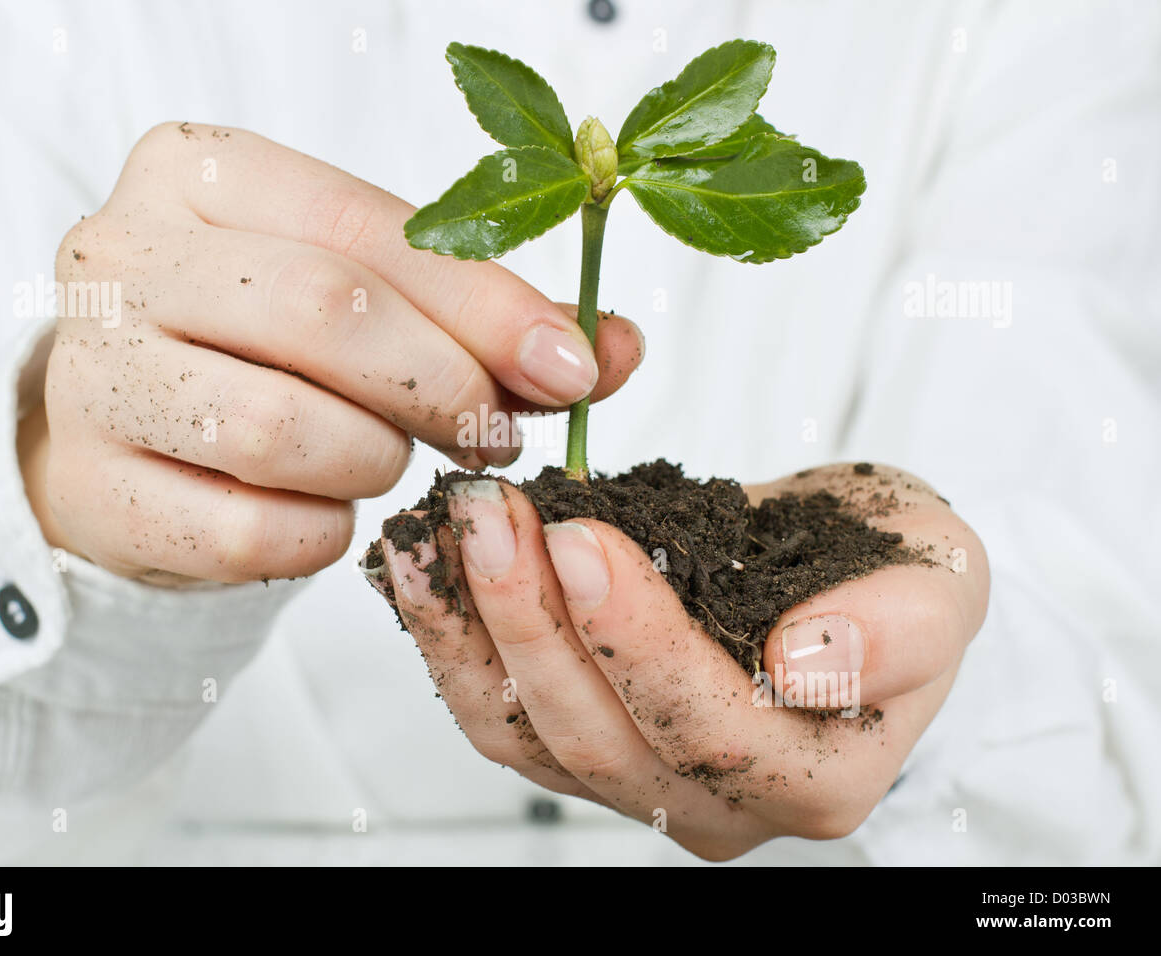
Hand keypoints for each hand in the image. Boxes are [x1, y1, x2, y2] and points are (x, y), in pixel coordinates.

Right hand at [29, 122, 642, 583]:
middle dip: (441, 387)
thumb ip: (481, 316)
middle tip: (492, 434)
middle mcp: (124, 257)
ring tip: (387, 461)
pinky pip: (245, 532)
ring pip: (277, 429)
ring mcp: (93, 375)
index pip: (364, 226)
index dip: (485, 304)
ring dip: (373, 462)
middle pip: (321, 313)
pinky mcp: (93, 489)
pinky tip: (326, 514)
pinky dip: (317, 536)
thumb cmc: (260, 347)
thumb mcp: (364, 299)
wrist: (128, 429)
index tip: (569, 367)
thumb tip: (611, 348)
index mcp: (199, 175)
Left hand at [374, 464, 988, 859]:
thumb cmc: (892, 576)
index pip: (713, 731)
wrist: (840, 579)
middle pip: (601, 738)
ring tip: (443, 532)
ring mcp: (639, 784)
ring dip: (476, 629)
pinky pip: (498, 712)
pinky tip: (422, 566)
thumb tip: (809, 658)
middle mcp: (719, 806)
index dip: (640, 642)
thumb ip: (903, 626)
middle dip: (533, 621)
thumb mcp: (939, 577)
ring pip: (530, 735)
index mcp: (815, 776)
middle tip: (491, 516)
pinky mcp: (579, 747)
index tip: (584, 539)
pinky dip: (451, 641)